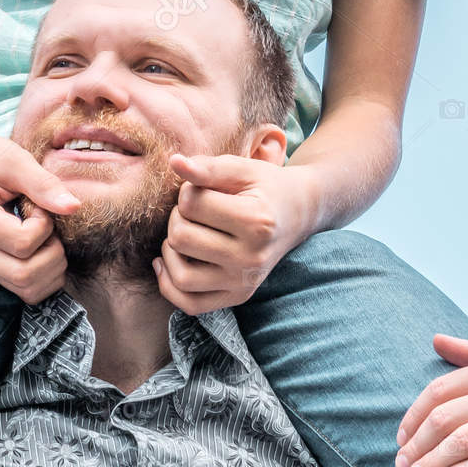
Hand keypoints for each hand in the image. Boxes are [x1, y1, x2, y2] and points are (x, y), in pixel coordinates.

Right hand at [0, 123, 81, 302]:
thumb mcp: (15, 159)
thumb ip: (43, 183)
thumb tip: (74, 207)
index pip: (21, 243)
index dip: (44, 226)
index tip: (40, 205)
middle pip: (24, 276)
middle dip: (53, 253)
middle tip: (48, 225)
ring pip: (27, 290)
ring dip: (52, 267)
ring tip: (46, 237)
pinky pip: (25, 291)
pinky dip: (46, 276)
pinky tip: (42, 249)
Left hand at [151, 155, 318, 313]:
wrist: (297, 214)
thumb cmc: (265, 187)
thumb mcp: (242, 169)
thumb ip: (208, 166)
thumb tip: (174, 163)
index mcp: (256, 221)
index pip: (191, 204)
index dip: (188, 190)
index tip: (204, 189)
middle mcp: (252, 258)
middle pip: (181, 238)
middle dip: (178, 217)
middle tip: (194, 210)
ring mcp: (245, 282)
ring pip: (180, 276)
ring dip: (170, 250)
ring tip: (185, 233)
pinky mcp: (238, 297)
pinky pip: (189, 304)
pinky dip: (170, 285)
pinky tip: (170, 260)